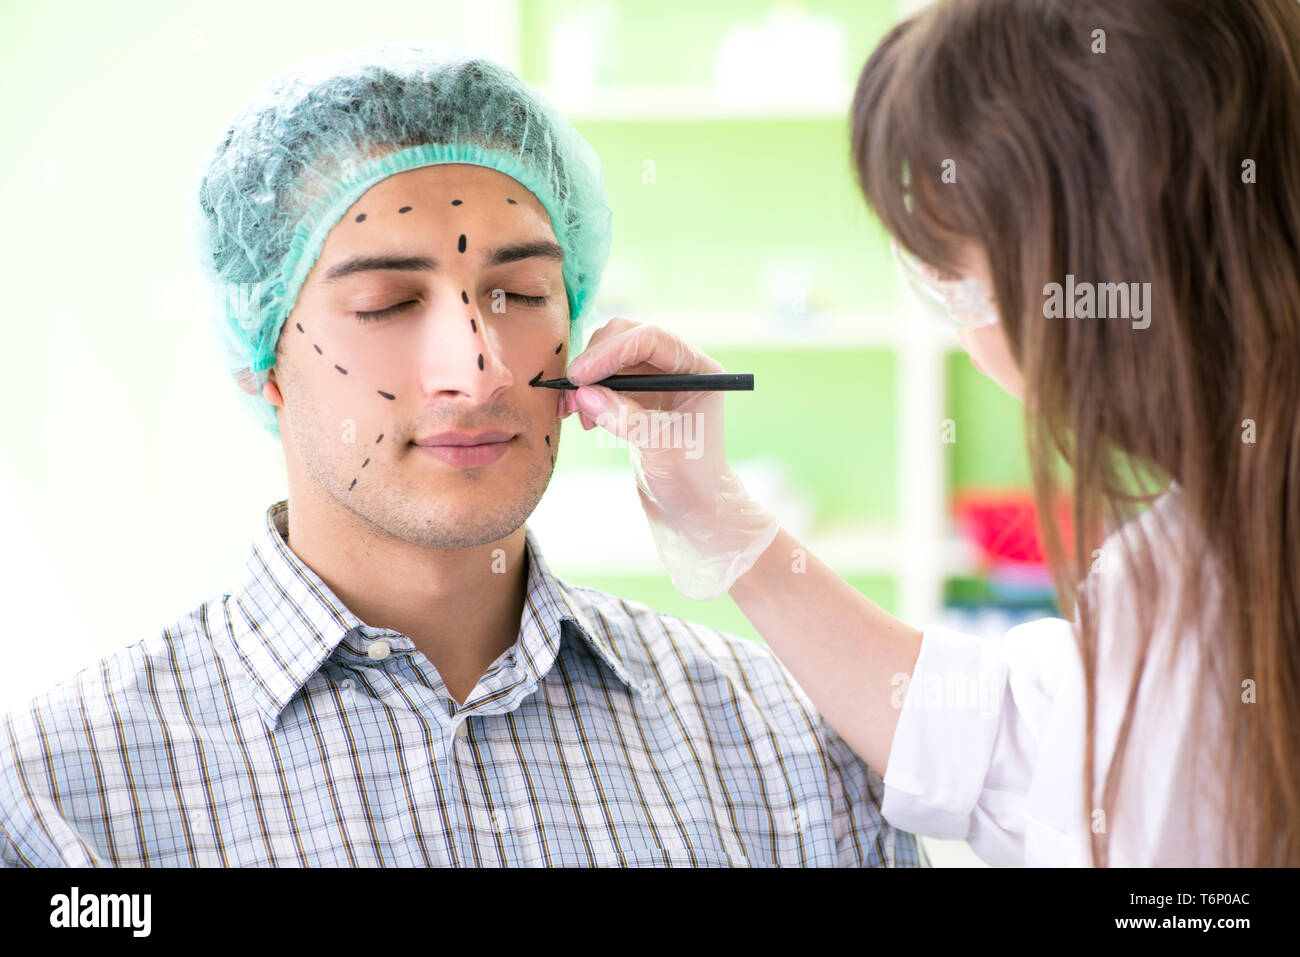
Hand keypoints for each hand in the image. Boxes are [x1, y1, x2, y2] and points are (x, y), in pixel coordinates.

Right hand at [558, 318, 780, 598]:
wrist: (693, 511)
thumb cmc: (691, 483)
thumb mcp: (660, 450)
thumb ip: (625, 418)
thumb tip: (584, 392)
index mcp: (698, 370)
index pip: (651, 340)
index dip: (612, 351)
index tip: (580, 375)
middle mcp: (678, 367)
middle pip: (627, 337)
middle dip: (595, 361)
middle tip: (571, 393)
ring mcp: (657, 381)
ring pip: (611, 356)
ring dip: (587, 378)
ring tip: (573, 411)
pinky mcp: (638, 397)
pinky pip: (605, 378)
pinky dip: (588, 392)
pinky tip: (582, 418)